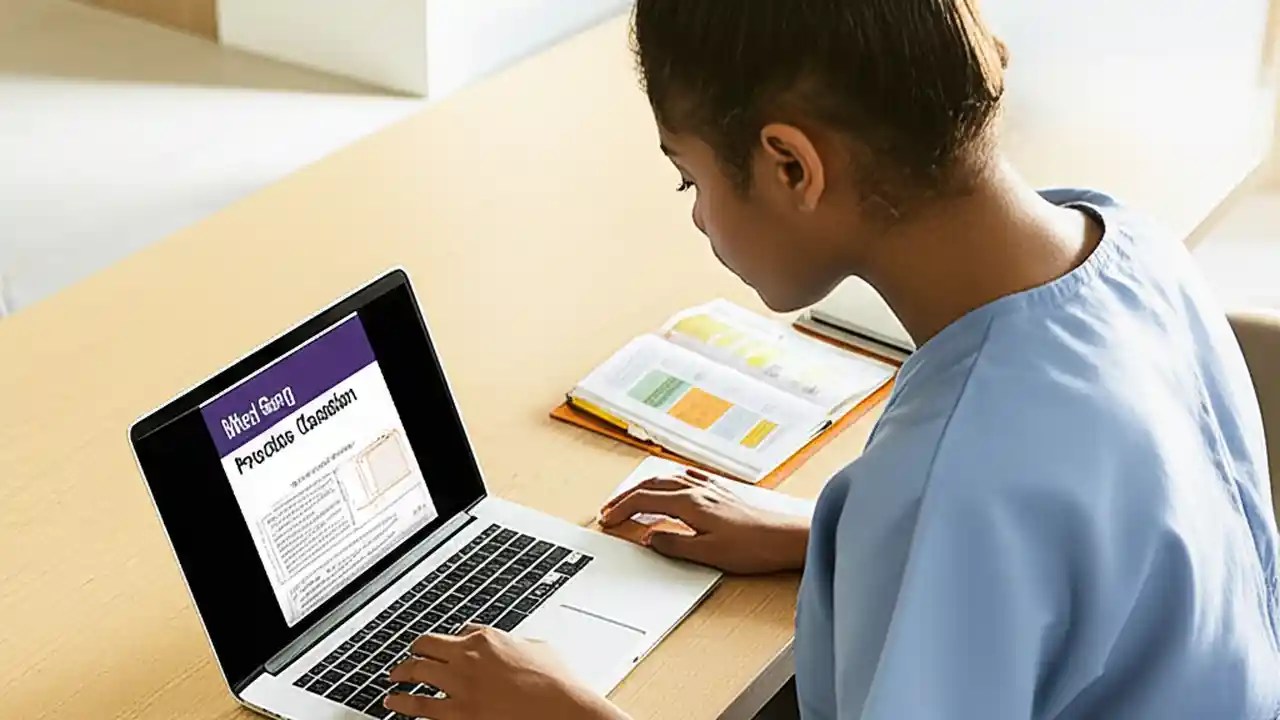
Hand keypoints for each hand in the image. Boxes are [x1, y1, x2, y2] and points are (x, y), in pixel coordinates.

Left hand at [385, 625, 627, 719]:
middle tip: (407, 657)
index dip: (448, 639)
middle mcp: (468, 656)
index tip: (443, 645)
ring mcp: (461, 684)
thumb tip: (516, 644)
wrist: (560, 708)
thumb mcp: (539, 649)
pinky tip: (395, 703)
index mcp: (488, 638)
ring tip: (393, 679)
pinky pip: (421, 705)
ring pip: (417, 672)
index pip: (459, 630)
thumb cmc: (557, 682)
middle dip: (414, 651)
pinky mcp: (459, 712)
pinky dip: (403, 703)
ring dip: (401, 675)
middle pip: (428, 645)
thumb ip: (518, 644)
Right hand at [598, 470, 808, 573]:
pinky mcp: (723, 490)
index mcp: (690, 503)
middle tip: (609, 510)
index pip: (644, 501)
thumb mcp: (709, 554)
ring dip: (644, 488)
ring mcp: (711, 487)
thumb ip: (674, 544)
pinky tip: (672, 486)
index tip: (607, 520)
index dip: (622, 510)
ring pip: (667, 479)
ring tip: (631, 499)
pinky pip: (686, 477)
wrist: (788, 536)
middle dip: (626, 497)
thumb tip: (649, 538)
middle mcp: (698, 489)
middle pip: (651, 486)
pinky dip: (668, 481)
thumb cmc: (754, 546)